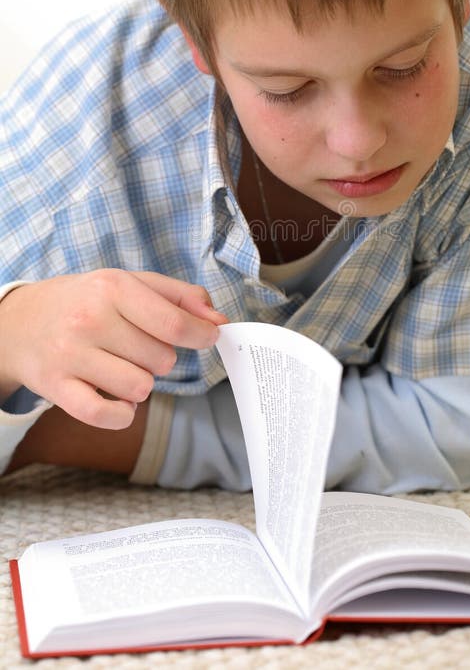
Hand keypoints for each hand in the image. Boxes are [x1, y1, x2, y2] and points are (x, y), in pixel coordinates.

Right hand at [0, 269, 226, 429]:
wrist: (21, 321)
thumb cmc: (87, 301)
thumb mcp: (130, 283)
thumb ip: (180, 296)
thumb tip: (218, 319)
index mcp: (112, 288)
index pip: (173, 323)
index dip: (202, 335)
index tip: (210, 336)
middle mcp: (89, 320)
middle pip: (161, 359)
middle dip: (159, 356)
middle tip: (134, 345)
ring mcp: (70, 355)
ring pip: (140, 388)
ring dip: (139, 383)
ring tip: (119, 365)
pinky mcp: (56, 388)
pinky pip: (106, 415)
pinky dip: (121, 414)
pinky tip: (117, 399)